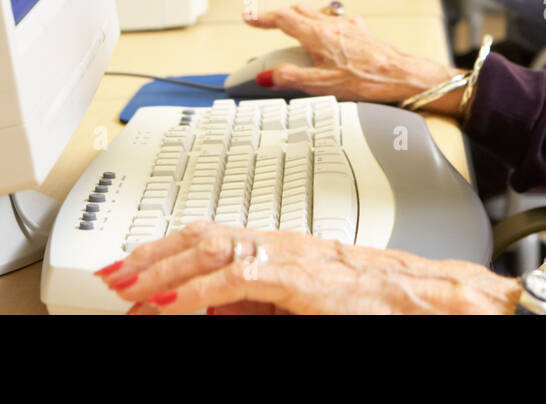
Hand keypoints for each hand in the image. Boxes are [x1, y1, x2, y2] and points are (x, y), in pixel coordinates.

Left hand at [98, 222, 521, 314]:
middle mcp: (283, 243)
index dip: (163, 247)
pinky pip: (235, 283)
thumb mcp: (310, 302)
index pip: (211, 235)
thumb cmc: (384, 302)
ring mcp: (292, 259)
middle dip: (147, 253)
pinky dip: (193, 293)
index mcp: (284, 245)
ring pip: (210, 249)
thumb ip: (263, 302)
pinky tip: (166, 303)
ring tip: (123, 288)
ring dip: (159, 269)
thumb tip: (216, 311)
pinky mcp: (302, 283)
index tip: (128, 266)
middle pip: (201, 234)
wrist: (437, 299)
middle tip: (108, 274)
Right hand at [244, 3, 461, 107]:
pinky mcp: (361, 31)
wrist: (401, 74)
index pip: (283, 18)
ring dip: (300, 17)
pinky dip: (321, 24)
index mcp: (318, 35)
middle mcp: (332, 25)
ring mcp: (348, 25)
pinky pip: (335, 21)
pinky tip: (327, 37)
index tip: (249, 17)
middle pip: (298, 10)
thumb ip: (291, 78)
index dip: (262, 17)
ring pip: (317, 14)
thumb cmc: (367, 80)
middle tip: (266, 22)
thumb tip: (267, 75)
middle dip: (279, 15)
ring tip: (292, 28)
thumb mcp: (322, 85)